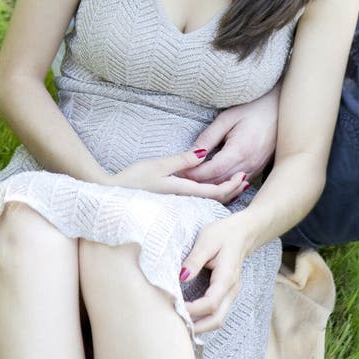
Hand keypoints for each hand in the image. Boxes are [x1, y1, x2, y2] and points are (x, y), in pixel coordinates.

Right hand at [111, 151, 246, 203]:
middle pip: (214, 199)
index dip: (231, 186)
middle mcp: (182, 201)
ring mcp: (177, 205)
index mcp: (182, 190)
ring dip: (223, 194)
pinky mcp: (172, 205)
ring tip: (236, 187)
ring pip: (206, 202)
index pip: (214, 192)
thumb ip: (181, 160)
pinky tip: (212, 192)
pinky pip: (197, 202)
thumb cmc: (133, 179)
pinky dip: (210, 196)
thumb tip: (204, 154)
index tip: (243, 177)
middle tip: (246, 181)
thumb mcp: (157, 165)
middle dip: (232, 191)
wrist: (112, 195)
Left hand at [179, 86, 279, 184]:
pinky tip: (209, 185)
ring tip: (189, 184)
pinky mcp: (258, 171)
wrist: (281, 110)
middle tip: (177, 181)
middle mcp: (249, 164)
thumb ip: (209, 137)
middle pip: (218, 183)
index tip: (177, 172)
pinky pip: (237, 186)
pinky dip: (222, 188)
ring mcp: (255, 170)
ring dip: (209, 188)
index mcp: (240, 150)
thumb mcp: (227, 118)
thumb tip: (192, 154)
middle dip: (197, 184)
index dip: (192, 174)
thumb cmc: (253, 109)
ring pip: (228, 188)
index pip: (211, 171)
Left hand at [181, 218, 249, 333]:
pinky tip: (190, 316)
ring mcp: (231, 294)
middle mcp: (231, 290)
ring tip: (180, 323)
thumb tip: (181, 277)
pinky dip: (204, 319)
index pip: (211, 303)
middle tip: (176, 326)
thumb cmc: (223, 234)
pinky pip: (217, 312)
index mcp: (226, 278)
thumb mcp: (206, 241)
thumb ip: (194, 260)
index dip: (193, 310)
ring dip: (201, 325)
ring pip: (218, 319)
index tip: (176, 308)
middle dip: (198, 326)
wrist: (242, 232)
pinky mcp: (227, 293)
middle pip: (217, 319)